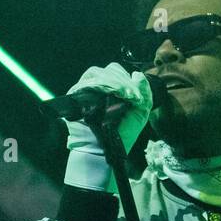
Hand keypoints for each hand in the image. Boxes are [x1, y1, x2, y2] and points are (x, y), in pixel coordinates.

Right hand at [62, 63, 152, 193]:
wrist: (107, 150)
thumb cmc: (123, 134)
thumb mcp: (140, 113)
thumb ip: (144, 92)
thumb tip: (137, 73)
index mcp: (113, 89)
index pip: (117, 72)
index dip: (126, 79)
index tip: (135, 96)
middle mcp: (98, 88)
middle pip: (108, 70)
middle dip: (122, 80)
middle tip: (131, 96)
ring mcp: (85, 91)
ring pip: (97, 73)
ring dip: (113, 82)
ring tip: (123, 95)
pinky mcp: (76, 96)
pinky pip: (87, 84)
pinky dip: (102, 86)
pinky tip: (112, 94)